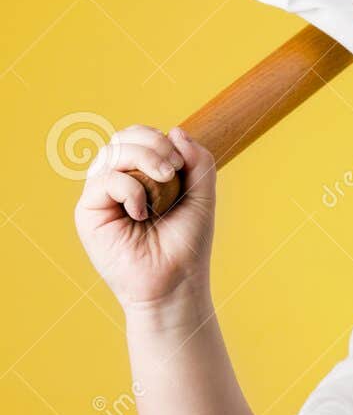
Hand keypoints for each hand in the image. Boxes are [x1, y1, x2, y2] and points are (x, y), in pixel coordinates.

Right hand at [74, 124, 216, 314]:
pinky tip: (142, 212)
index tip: (182, 163)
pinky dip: (130, 189)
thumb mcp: (202, 196)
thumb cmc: (187, 246)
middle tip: (173, 168)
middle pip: (122, 139)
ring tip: (164, 180)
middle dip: (152, 144)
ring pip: (111, 153)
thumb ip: (198, 162)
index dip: (158, 139)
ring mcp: (101, 197)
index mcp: (140, 176)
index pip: (137, 137)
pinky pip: (104, 181)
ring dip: (143, 158)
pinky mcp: (88, 213)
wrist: (176, 285)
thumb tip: (176, 130)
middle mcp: (117, 182)